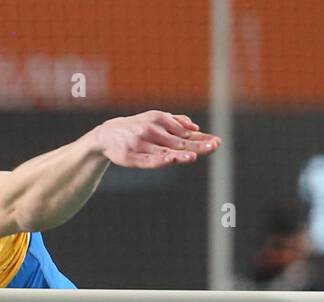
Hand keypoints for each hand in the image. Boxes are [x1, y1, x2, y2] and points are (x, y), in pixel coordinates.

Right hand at [94, 111, 219, 169]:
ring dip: (180, 154)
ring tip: (193, 157)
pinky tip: (170, 160)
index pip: (185, 132)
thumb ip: (175, 122)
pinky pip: (147, 160)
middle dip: (197, 145)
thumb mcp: (154, 118)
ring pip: (164, 150)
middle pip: (179, 141)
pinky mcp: (131, 156)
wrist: (107, 134)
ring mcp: (142, 144)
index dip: (201, 138)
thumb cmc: (135, 127)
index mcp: (160, 120)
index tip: (217, 142)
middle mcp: (152, 130)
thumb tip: (195, 126)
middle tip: (214, 146)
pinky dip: (159, 160)